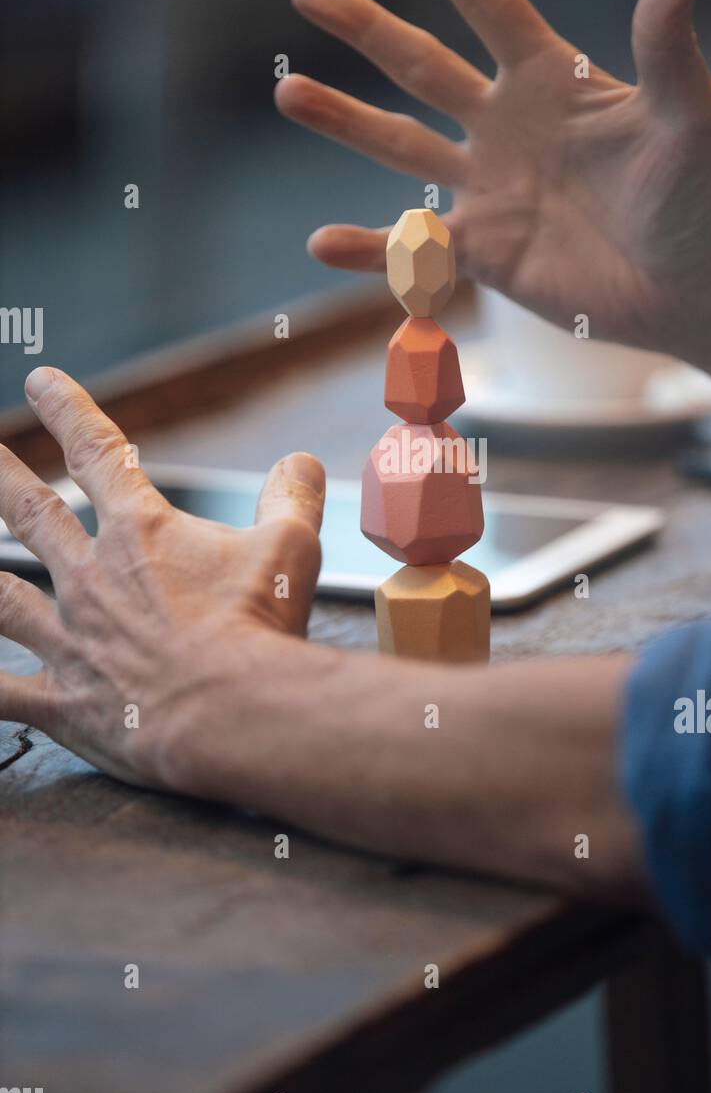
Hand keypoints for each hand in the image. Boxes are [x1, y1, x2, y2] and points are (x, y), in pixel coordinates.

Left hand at [0, 366, 324, 787]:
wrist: (231, 711)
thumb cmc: (261, 626)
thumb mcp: (292, 546)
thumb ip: (291, 497)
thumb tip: (300, 461)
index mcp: (142, 532)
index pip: (98, 453)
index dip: (68, 411)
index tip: (41, 381)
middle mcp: (93, 577)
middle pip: (31, 516)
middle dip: (1, 480)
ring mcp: (72, 640)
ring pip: (4, 600)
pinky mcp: (68, 702)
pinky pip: (6, 696)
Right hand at [276, 0, 710, 349]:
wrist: (690, 288)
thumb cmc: (700, 198)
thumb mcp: (690, 118)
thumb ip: (669, 48)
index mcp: (551, 81)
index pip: (491, 6)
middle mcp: (507, 125)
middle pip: (422, 65)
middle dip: (366, 27)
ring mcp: (488, 188)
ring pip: (400, 146)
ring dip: (345, 119)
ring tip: (290, 90)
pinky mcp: (483, 251)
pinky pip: (413, 249)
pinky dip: (369, 250)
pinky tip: (320, 242)